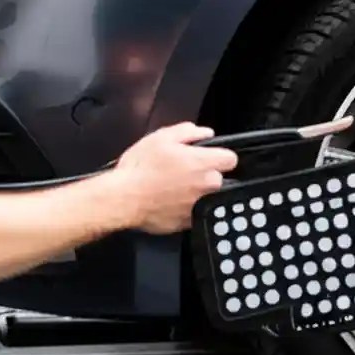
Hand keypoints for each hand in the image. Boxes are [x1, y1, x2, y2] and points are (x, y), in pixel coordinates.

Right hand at [110, 122, 238, 234]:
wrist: (122, 199)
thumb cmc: (140, 169)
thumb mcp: (162, 138)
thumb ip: (189, 132)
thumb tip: (205, 133)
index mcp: (204, 164)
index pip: (231, 159)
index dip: (219, 156)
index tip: (210, 157)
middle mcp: (207, 186)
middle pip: (220, 179)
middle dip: (205, 174)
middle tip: (183, 172)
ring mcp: (199, 206)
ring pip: (207, 196)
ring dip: (196, 192)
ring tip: (173, 188)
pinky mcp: (188, 223)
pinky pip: (194, 212)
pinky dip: (185, 208)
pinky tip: (168, 201)